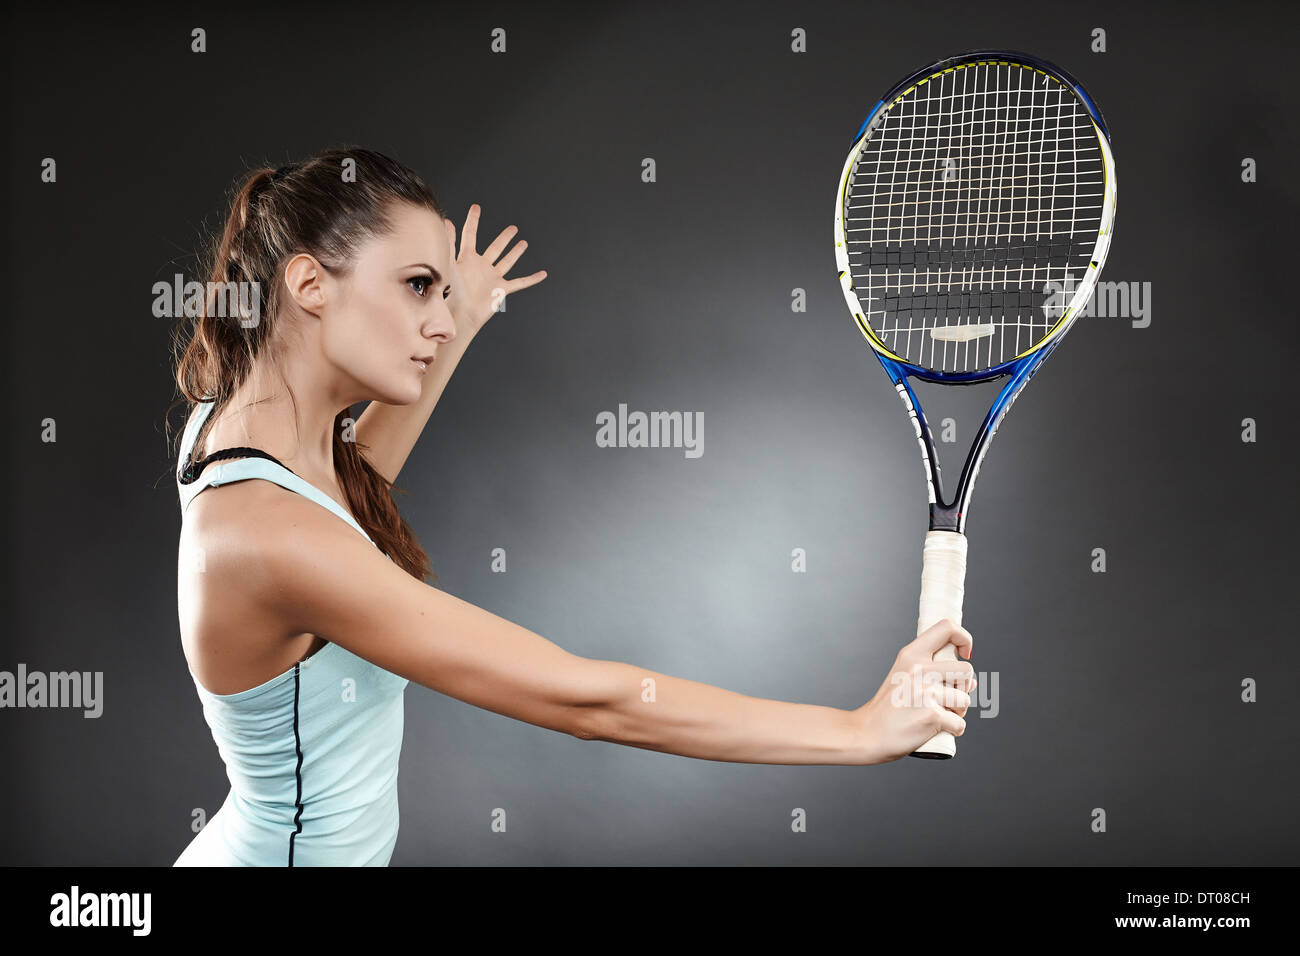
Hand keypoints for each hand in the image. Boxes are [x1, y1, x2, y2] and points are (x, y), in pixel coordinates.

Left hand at [444, 204, 546, 334]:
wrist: (461, 314)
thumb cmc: (452, 293)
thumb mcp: (449, 263)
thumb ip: (449, 243)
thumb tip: (446, 222)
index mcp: (467, 259)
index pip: (471, 235)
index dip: (473, 221)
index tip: (476, 207)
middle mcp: (481, 266)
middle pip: (495, 248)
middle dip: (504, 238)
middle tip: (513, 229)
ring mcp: (492, 277)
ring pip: (507, 261)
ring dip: (516, 252)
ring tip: (523, 243)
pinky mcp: (501, 289)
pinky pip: (520, 282)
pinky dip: (532, 279)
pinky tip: (542, 274)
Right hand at [853, 619, 974, 763]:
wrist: (867, 733)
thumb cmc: (887, 708)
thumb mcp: (903, 677)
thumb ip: (934, 673)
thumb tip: (972, 681)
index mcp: (911, 654)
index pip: (947, 628)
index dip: (964, 638)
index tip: (964, 653)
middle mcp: (919, 669)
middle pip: (967, 670)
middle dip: (964, 687)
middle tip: (948, 698)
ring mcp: (926, 691)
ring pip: (965, 700)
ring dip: (958, 712)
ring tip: (939, 716)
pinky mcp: (931, 715)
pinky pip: (959, 724)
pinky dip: (952, 731)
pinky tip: (935, 729)